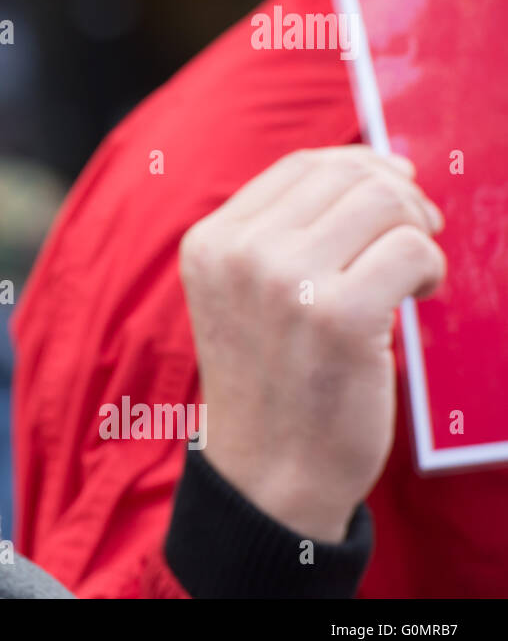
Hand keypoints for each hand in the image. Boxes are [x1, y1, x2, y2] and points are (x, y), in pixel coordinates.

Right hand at [178, 146, 445, 541]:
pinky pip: (412, 250)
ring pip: (384, 203)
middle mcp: (238, 253)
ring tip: (411, 274)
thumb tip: (378, 168)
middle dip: (398, 200)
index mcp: (209, 242)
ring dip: (417, 233)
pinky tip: (419, 297)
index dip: (360, 167)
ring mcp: (284, 281)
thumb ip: (283, 233)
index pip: (300, 167)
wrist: (268, 473)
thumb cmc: (273, 380)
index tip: (396, 190)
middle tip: (415, 239)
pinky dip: (430, 269)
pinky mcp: (338, 315)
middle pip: (348, 177)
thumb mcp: (244, 294)